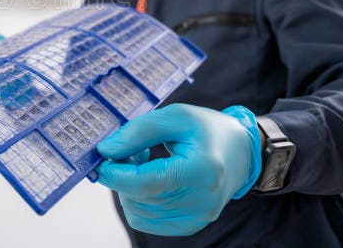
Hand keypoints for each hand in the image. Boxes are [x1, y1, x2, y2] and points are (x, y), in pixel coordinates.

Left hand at [96, 103, 261, 235]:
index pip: (147, 183)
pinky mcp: (189, 226)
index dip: (116, 174)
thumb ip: (139, 131)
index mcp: (202, 170)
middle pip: (139, 198)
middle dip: (123, 175)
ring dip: (129, 188)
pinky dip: (138, 200)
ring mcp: (197, 218)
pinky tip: (149, 180)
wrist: (241, 152)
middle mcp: (202, 201)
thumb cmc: (209, 130)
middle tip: (131, 151)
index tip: (101, 160)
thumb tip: (106, 150)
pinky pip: (146, 221)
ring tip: (144, 163)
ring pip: (137, 212)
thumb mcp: (176, 116)